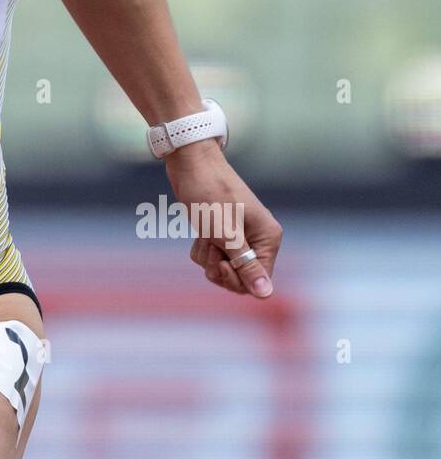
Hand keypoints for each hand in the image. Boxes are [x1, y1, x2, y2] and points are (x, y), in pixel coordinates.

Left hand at [165, 140, 283, 298]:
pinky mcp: (222, 234)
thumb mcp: (226, 235)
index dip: (237, 279)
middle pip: (241, 279)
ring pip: (224, 269)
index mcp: (268, 238)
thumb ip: (246, 266)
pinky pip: (213, 257)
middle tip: (210, 247)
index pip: (259, 281)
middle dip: (220, 269)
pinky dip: (203, 250)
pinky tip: (199, 233)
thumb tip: (266, 295)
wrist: (190, 163)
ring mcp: (240, 236)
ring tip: (204, 235)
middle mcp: (259, 239)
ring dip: (208, 258)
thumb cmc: (209, 195)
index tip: (220, 263)